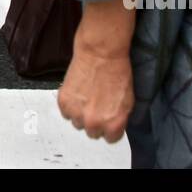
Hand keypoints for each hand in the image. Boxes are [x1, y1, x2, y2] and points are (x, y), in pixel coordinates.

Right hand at [57, 0, 136, 141]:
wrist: (101, 52)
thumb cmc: (118, 73)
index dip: (110, 127)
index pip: (110, 139)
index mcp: (113, 125)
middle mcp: (94, 123)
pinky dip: (70, 104)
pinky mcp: (64, 102)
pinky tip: (78, 91)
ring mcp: (77, 114)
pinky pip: (65, 112)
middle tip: (96, 104)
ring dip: (80, 113)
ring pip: (77, 123)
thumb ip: (119, 119)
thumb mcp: (128, 101)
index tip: (108, 117)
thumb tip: (112, 127)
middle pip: (92, 132)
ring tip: (86, 96)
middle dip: (94, 120)